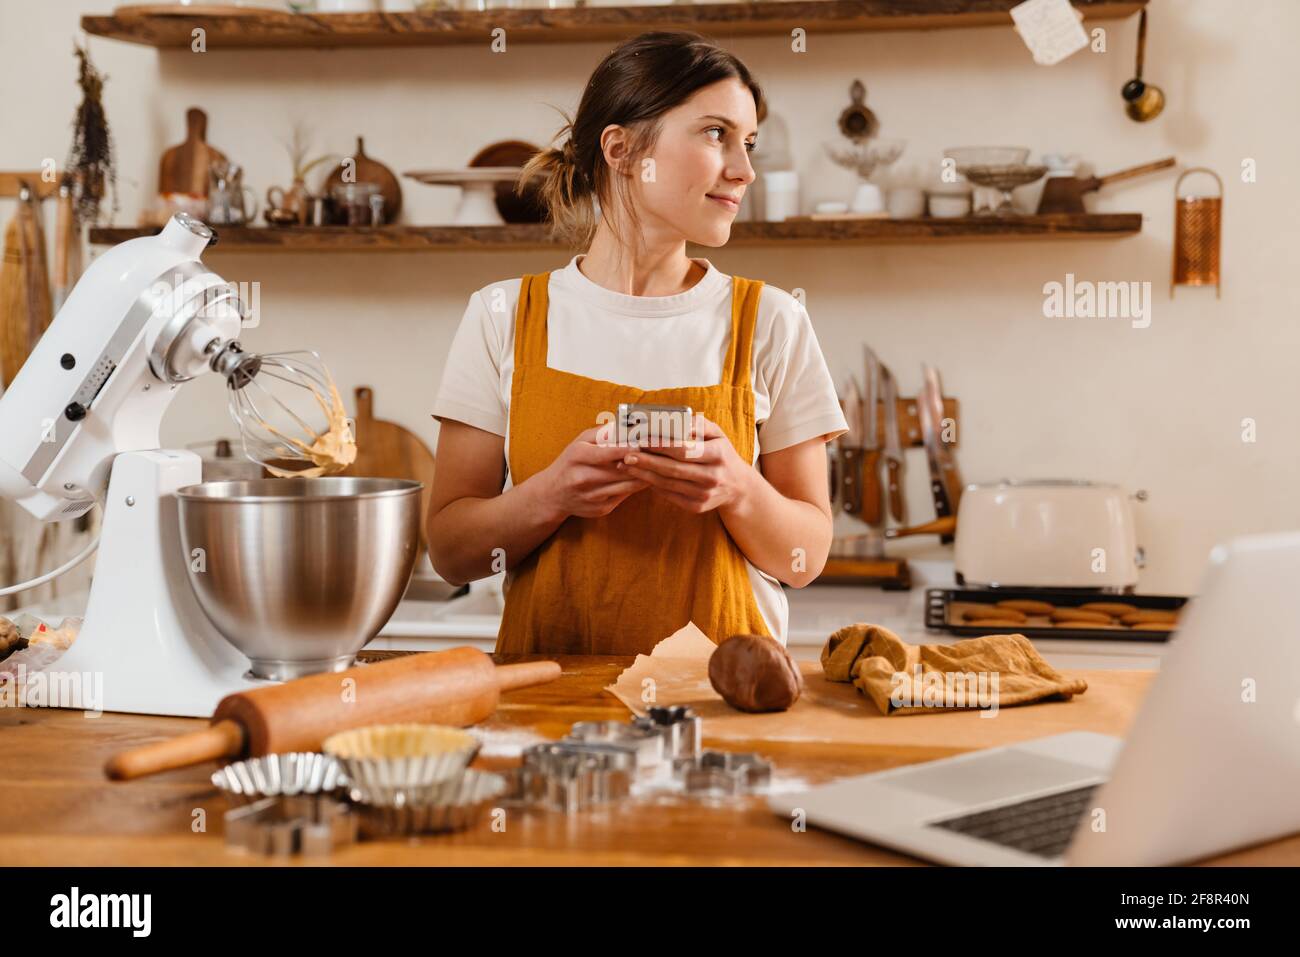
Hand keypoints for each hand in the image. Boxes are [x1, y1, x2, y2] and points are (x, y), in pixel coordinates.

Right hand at [534, 426, 648, 519]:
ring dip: (645, 475)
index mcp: (578, 456)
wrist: (552, 495)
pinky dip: (636, 487)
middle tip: (661, 453)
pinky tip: (645, 478)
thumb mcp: (580, 442)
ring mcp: (592, 496)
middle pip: (622, 470)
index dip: (630, 448)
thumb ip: (602, 433)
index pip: (609, 452)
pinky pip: (625, 496)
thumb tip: (627, 425)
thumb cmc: (571, 462)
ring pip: (627, 485)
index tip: (647, 442)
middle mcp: (583, 477)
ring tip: (659, 466)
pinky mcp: (600, 509)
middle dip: (643, 462)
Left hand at [620, 415, 756, 514]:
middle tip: (627, 454)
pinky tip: (641, 476)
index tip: (642, 439)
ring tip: (626, 465)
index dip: (661, 445)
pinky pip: (670, 495)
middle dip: (647, 461)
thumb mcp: (717, 434)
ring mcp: (705, 494)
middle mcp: (713, 476)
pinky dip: (654, 485)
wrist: (738, 486)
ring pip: (668, 484)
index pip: (684, 450)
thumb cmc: (721, 453)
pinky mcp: (697, 506)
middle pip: (673, 469)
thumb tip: (675, 420)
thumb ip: (698, 424)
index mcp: (718, 454)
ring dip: (644, 474)